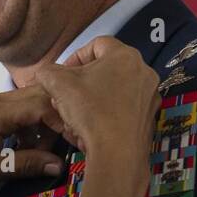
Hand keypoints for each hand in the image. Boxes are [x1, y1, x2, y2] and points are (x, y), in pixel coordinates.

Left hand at [0, 86, 67, 196]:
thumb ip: (25, 165)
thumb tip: (58, 165)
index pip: (41, 104)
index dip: (63, 121)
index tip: (76, 141)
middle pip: (39, 96)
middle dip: (57, 119)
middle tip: (63, 146)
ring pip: (29, 103)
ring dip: (43, 125)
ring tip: (42, 153)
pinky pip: (17, 112)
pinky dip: (29, 127)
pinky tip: (26, 149)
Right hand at [33, 36, 158, 173]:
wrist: (117, 152)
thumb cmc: (90, 111)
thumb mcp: (58, 84)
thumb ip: (48, 71)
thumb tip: (46, 73)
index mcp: (125, 55)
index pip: (97, 44)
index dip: (75, 56)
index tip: (62, 73)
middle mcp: (144, 71)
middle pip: (107, 67)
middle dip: (84, 79)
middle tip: (67, 93)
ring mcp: (150, 95)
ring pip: (116, 88)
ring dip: (95, 95)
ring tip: (78, 112)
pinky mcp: (151, 117)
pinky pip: (125, 107)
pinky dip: (109, 111)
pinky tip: (94, 125)